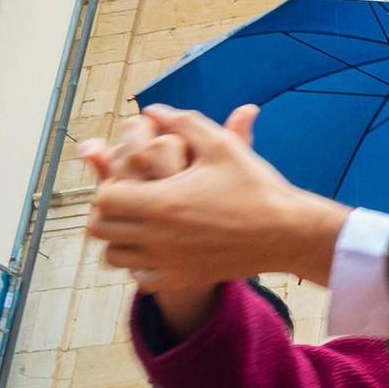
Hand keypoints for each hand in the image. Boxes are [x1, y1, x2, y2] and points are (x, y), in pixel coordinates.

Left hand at [86, 105, 348, 319]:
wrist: (287, 232)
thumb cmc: (256, 186)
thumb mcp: (222, 145)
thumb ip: (184, 122)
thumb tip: (153, 109)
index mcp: (162, 202)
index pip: (103, 198)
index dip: (111, 184)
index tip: (130, 177)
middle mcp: (158, 237)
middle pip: (101, 230)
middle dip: (109, 211)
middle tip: (130, 197)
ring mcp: (169, 262)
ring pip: (114, 257)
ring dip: (119, 238)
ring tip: (141, 222)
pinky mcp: (183, 278)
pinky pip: (141, 279)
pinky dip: (140, 264)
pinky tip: (159, 247)